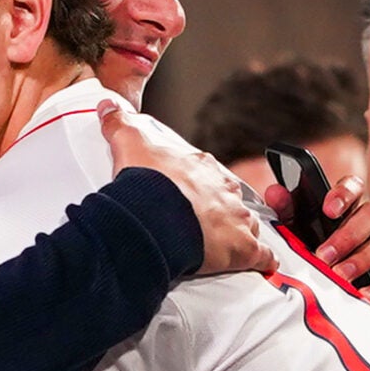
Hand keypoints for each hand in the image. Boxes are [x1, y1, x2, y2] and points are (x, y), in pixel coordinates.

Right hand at [99, 100, 273, 279]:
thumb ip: (119, 125)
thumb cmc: (147, 183)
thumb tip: (108, 106)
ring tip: (223, 245)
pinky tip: (260, 264)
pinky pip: (260, 255)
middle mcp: (225, 191)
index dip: (198, 186)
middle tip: (201, 223)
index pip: (207, 174)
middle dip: (219, 210)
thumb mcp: (129, 144)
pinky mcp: (242, 249)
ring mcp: (237, 220)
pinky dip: (262, 260)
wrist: (156, 216)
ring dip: (238, 234)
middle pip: (228, 200)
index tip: (187, 195)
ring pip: (247, 225)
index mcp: (203, 168)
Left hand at [265, 175, 369, 310]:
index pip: (354, 186)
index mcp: (351, 208)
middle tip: (323, 256)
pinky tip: (364, 295)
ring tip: (340, 277)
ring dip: (363, 259)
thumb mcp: (298, 235)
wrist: (334, 297)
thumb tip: (275, 192)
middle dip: (348, 235)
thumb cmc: (317, 257)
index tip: (327, 209)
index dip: (344, 193)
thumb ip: (287, 213)